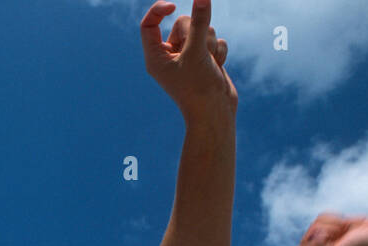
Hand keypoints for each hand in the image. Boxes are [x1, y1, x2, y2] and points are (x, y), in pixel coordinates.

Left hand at [140, 0, 236, 122]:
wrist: (217, 113)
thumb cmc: (200, 88)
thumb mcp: (197, 52)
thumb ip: (199, 22)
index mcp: (156, 57)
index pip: (148, 25)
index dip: (158, 11)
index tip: (173, 6)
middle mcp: (170, 56)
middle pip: (182, 23)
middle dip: (197, 31)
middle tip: (200, 50)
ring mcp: (188, 57)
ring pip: (201, 29)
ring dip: (210, 42)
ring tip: (210, 62)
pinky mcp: (205, 58)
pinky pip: (214, 39)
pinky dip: (219, 50)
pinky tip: (218, 66)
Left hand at [290, 213, 367, 245]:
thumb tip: (308, 239)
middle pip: (303, 239)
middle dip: (323, 235)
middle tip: (342, 241)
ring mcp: (325, 244)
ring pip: (313, 226)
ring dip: (332, 226)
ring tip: (347, 235)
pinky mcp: (332, 229)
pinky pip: (322, 217)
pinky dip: (336, 218)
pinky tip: (347, 227)